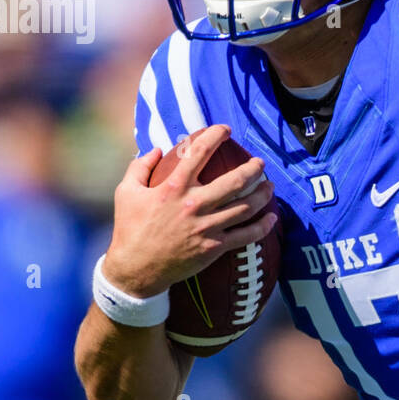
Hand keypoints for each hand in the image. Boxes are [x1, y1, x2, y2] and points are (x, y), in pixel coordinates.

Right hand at [102, 124, 274, 296]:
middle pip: (234, 181)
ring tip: (270, 186)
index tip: (225, 129)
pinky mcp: (214, 247)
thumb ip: (140, 167)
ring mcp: (207, 227)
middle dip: (253, 168)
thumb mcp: (126, 192)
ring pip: (246, 207)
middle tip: (260, 163)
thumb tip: (155, 149)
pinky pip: (246, 235)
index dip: (215, 136)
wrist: (136, 269)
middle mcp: (194, 205)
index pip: (199, 153)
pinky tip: (272, 218)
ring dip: (263, 194)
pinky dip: (262, 226)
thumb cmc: (130, 228)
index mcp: (174, 187)